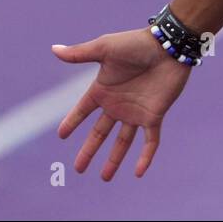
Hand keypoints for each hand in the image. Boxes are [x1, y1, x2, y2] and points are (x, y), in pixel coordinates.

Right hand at [52, 29, 191, 179]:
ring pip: (123, 141)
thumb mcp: (105, 48)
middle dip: (89, 150)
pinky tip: (138, 172)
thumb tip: (54, 49)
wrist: (168, 46)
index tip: (62, 136)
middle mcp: (118, 104)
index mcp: (103, 89)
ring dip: (113, 160)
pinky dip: (145, 156)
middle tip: (78, 169)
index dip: (72, 122)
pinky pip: (150, 141)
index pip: (82, 110)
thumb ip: (80, 53)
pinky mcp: (154, 115)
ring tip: (104, 178)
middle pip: (100, 132)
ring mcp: (136, 112)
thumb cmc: (137, 44)